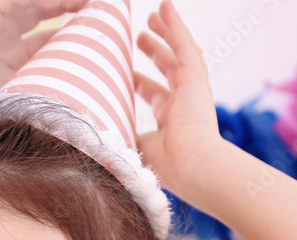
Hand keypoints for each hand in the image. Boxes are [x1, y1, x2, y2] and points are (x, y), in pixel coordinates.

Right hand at [0, 0, 88, 99]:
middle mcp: (5, 40)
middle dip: (70, 9)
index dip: (70, 34)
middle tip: (97, 8)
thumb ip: (40, 100)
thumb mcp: (17, 107)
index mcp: (12, 62)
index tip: (97, 35)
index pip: (47, 41)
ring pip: (35, 2)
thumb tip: (77, 118)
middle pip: (44, 17)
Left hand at [134, 0, 225, 196]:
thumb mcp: (137, 148)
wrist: (191, 166)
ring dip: (166, 32)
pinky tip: (166, 7)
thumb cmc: (166, 167)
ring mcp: (191, 89)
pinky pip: (184, 44)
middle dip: (154, 51)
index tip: (126, 74)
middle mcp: (183, 103)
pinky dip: (175, 25)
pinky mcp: (195, 78)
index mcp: (170, 121)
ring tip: (153, 15)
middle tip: (139, 36)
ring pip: (177, 52)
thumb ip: (124, 135)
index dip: (139, 82)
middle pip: (166, 69)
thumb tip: (101, 133)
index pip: (153, 95)